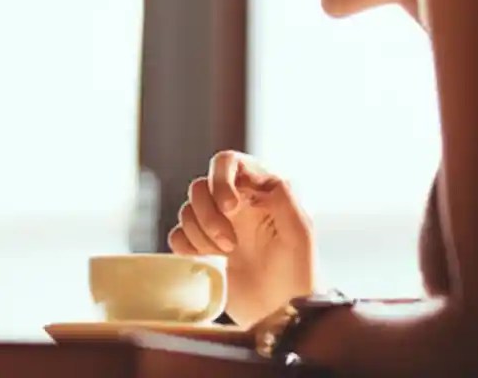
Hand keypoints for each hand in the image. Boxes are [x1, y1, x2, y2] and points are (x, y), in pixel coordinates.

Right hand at [167, 151, 315, 327]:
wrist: (281, 315)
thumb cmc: (298, 276)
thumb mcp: (300, 233)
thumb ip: (283, 196)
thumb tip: (260, 175)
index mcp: (259, 193)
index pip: (228, 162)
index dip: (221, 179)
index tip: (231, 207)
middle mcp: (235, 205)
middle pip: (200, 186)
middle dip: (209, 215)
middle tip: (230, 245)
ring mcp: (217, 226)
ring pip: (186, 210)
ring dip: (200, 233)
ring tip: (224, 255)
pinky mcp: (201, 249)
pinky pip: (177, 235)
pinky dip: (186, 246)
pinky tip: (208, 261)